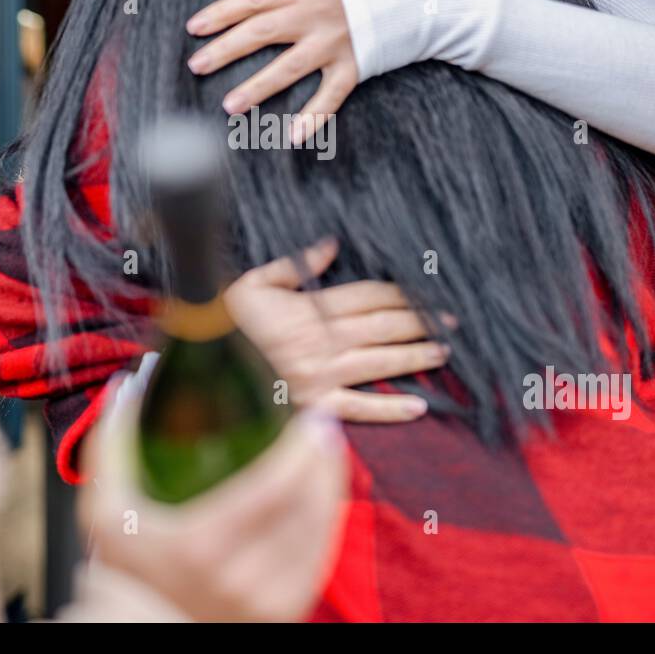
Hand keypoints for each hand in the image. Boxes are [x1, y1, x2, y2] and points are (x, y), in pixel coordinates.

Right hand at [78, 371, 348, 621]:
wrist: (143, 634)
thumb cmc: (124, 573)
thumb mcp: (104, 513)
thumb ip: (111, 448)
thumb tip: (123, 388)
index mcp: (202, 546)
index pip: (273, 490)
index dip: (303, 451)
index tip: (311, 418)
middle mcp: (242, 579)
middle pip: (305, 506)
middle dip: (323, 460)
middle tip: (321, 424)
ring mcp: (268, 601)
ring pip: (319, 530)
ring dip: (330, 485)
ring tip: (327, 451)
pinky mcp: (285, 612)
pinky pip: (318, 557)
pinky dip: (325, 520)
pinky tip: (323, 493)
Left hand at [185, 0, 358, 144]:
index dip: (221, 12)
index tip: (195, 28)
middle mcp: (314, 17)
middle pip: (261, 32)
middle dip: (225, 49)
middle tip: (197, 66)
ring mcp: (333, 45)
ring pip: (288, 67)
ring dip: (257, 87)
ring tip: (229, 105)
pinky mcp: (354, 68)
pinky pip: (331, 96)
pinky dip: (314, 117)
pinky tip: (293, 137)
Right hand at [224, 238, 450, 422]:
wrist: (201, 371)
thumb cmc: (226, 324)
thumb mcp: (253, 283)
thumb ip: (295, 264)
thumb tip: (331, 243)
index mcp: (309, 311)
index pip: (367, 297)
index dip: (400, 293)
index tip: (427, 291)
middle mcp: (321, 343)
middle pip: (382, 328)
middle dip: (419, 322)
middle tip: (452, 320)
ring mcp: (320, 377)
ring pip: (378, 364)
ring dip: (415, 357)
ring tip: (444, 351)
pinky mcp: (315, 407)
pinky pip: (359, 409)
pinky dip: (389, 409)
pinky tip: (419, 406)